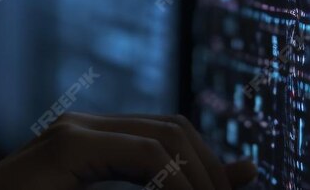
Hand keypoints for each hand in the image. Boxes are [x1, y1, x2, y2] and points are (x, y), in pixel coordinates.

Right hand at [0, 112, 257, 189]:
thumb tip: (245, 171)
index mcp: (85, 146)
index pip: (167, 135)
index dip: (207, 167)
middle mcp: (78, 129)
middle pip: (174, 128)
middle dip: (208, 171)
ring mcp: (69, 134)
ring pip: (166, 136)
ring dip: (198, 178)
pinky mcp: (64, 149)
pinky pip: (147, 155)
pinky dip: (176, 181)